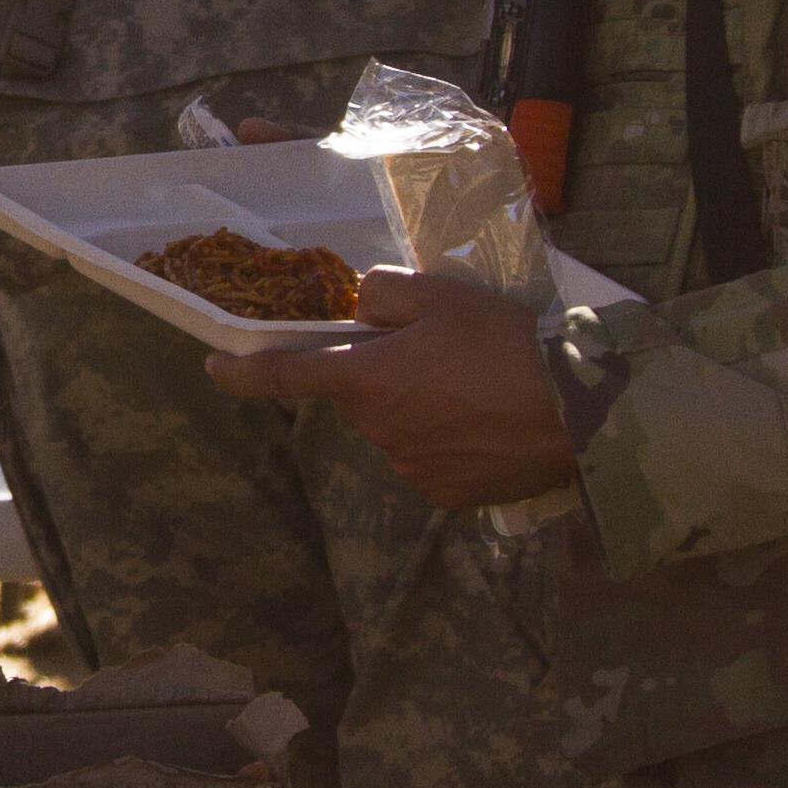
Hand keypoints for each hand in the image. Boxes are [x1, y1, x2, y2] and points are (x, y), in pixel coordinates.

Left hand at [200, 266, 579, 507]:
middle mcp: (376, 430)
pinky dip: (449, 439)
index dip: (242, 373)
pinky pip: (430, 457)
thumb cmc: (504, 346)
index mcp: (365, 379)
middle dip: (384, 374)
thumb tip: (358, 308)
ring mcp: (409, 467)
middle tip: (441, 355)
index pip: (284, 376)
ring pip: (397, 426)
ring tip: (477, 389)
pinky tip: (488, 421)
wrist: (573, 414)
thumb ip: (383, 293)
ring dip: (420, 407)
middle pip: (360, 394)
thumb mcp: (441, 295)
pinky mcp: (443, 493)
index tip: (214, 369)